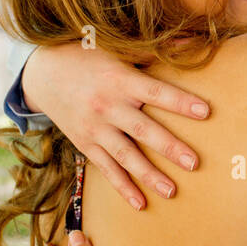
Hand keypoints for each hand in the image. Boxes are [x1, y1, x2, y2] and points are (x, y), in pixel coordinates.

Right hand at [23, 42, 209, 208]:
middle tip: (194, 163)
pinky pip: (106, 169)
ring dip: (149, 175)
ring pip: (125, 155)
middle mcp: (107, 106)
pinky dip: (122, 187)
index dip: (180, 102)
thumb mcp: (116, 48)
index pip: (155, 92)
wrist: (41, 73)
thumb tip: (190, 42)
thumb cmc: (87, 57)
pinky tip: (141, 203)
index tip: (205, 112)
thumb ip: (153, 50)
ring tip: (172, 191)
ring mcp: (95, 128)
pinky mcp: (85, 144)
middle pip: (143, 130)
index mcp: (119, 80)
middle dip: (169, 147)